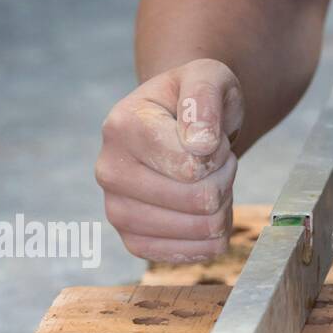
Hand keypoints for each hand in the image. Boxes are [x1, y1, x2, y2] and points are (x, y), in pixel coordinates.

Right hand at [95, 58, 243, 261]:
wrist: (180, 131)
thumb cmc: (195, 104)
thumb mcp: (208, 78)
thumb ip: (204, 98)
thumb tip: (200, 145)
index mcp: (121, 126)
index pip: (192, 166)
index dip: (219, 154)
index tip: (211, 138)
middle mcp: (109, 171)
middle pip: (200, 200)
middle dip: (224, 179)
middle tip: (215, 161)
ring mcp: (117, 211)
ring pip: (203, 228)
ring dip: (223, 206)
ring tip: (208, 181)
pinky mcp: (134, 242)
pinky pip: (195, 254)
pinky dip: (214, 234)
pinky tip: (202, 210)